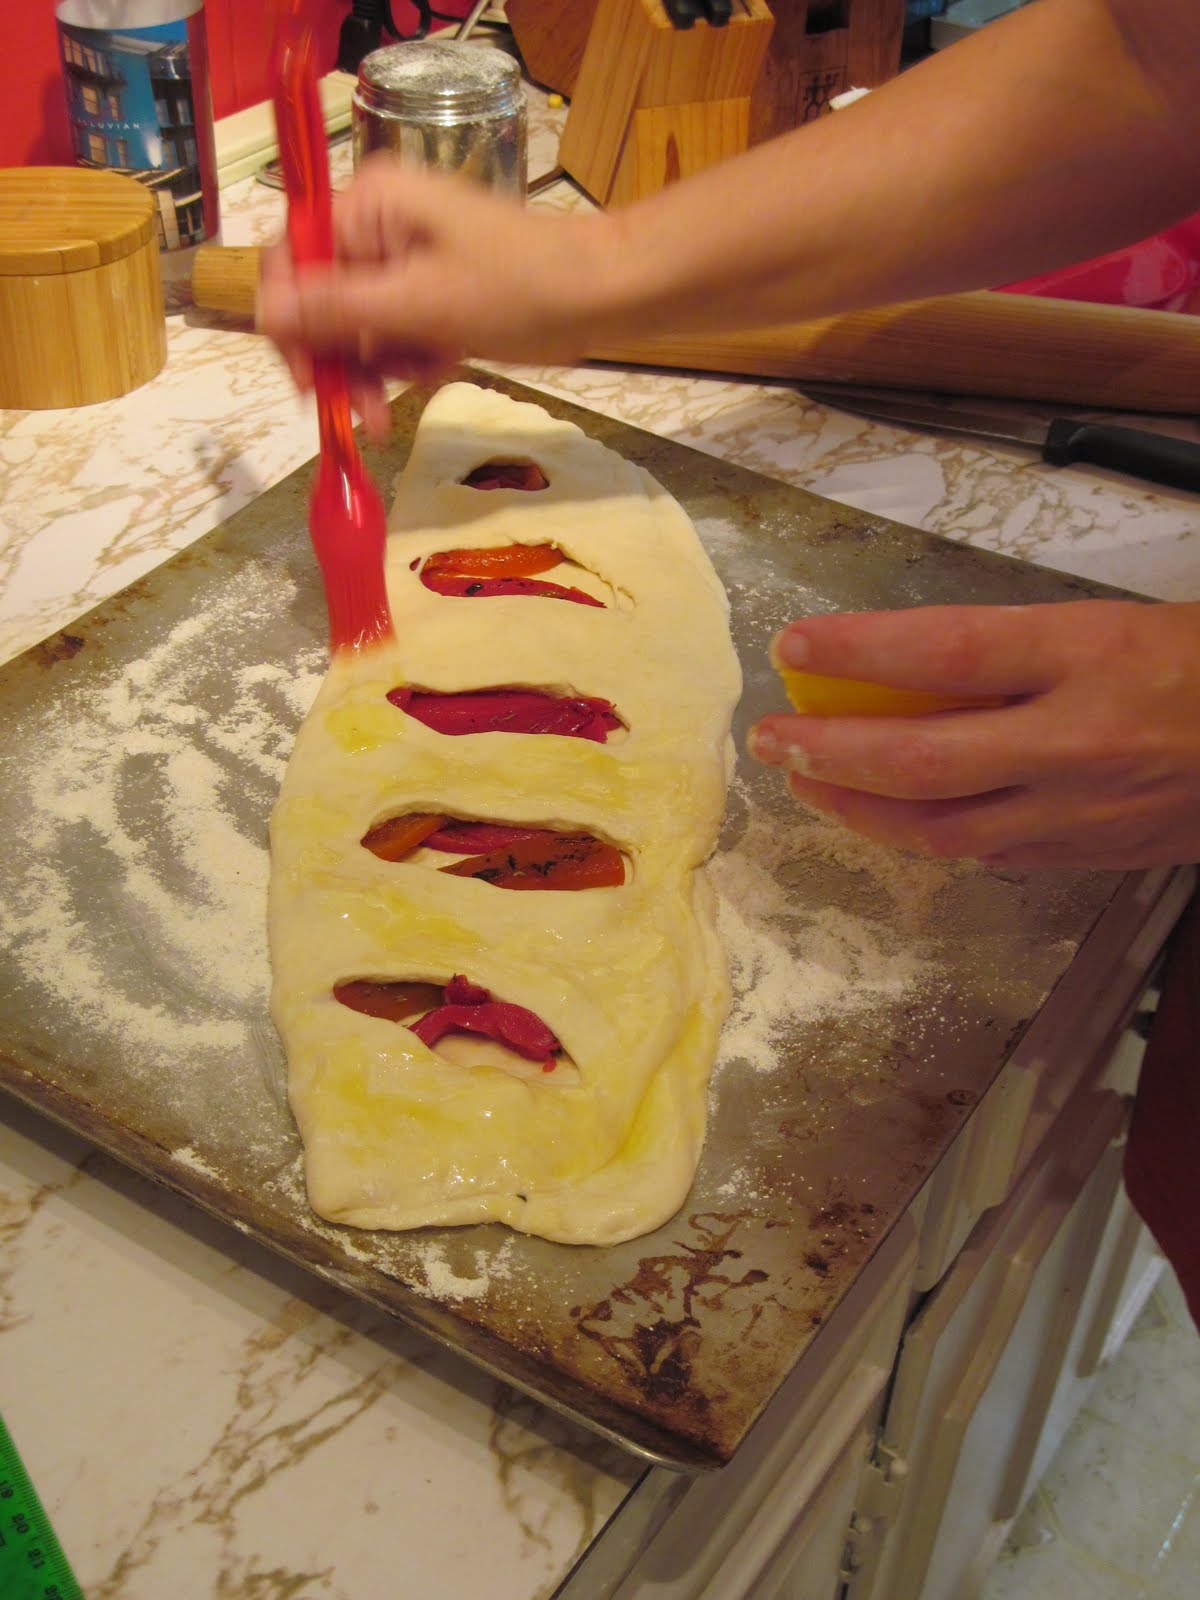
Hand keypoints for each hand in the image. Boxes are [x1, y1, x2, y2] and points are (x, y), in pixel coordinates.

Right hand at [256, 154, 616, 434]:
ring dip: (374, 371)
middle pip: (321, 301)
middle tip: (358, 414)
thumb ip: (337, 309)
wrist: (599, 296)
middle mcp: (378, 227)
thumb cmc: (518, 286)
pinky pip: (393, 336)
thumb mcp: (419, 303)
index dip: (289, 321)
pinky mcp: (430, 296)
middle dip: (339, 360)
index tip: (304, 378)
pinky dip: (408, 363)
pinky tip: (438, 366)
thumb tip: (265, 313)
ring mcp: (405, 263)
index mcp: (369, 205)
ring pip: (356, 328)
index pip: (292, 259)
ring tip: (401, 402)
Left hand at [749, 599, 1199, 869]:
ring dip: (859, 811)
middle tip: (772, 739)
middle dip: (831, 754)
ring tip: (808, 785)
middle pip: (923, 761)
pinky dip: (925, 838)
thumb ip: (1016, 647)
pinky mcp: (1093, 856)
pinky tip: (888, 820)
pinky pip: (988, 855)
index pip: (944, 652)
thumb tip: (907, 663)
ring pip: (941, 829)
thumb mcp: (1113, 622)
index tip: (794, 645)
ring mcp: (1084, 810)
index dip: (857, 650)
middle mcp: (1078, 740)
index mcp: (1089, 655)